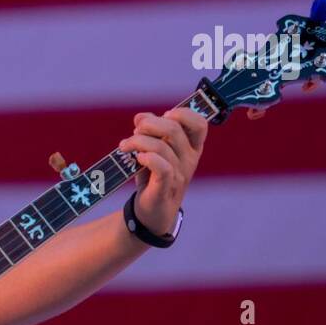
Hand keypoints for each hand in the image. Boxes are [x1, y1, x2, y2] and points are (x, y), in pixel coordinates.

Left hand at [117, 109, 207, 235]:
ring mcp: (180, 174)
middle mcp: (189, 159)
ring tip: (125, 146)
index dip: (183, 114)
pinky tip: (137, 158)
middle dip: (149, 124)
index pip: (200, 124)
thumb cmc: (154, 176)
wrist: (152, 210)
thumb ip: (150, 131)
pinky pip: (161, 167)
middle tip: (136, 130)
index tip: (164, 115)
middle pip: (174, 129)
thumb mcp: (153, 150)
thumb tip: (140, 117)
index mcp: (192, 147)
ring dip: (137, 141)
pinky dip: (147, 158)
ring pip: (161, 146)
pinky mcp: (166, 187)